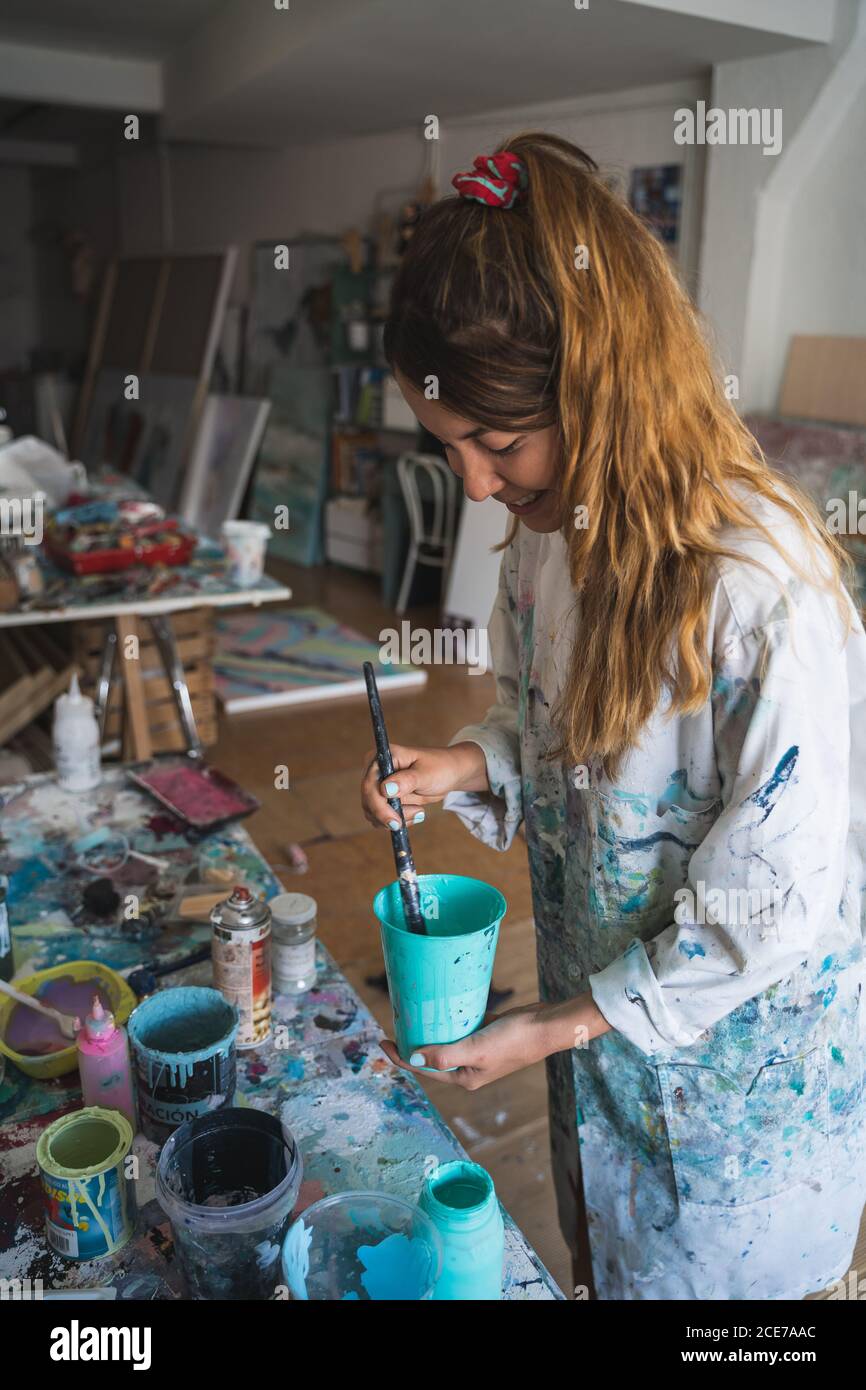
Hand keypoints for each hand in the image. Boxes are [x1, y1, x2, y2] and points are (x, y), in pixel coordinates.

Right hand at [360, 740, 487, 829]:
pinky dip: (399, 821)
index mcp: (381, 757)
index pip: (369, 784)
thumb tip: (385, 789)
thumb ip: (407, 781)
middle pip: (368, 801)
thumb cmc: (439, 768)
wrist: (448, 774)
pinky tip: (416, 813)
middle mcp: (374, 771)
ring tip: (419, 811)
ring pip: (373, 813)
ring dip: (396, 818)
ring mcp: (377, 786)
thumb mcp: (426, 774)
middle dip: (389, 815)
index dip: (378, 805)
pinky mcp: (383, 799)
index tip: (395, 821)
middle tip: (416, 816)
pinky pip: (382, 818)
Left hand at [381, 1003, 551, 1090]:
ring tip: (410, 1015)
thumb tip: (414, 1056)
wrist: (545, 1026)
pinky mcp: (485, 1034)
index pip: (425, 1068)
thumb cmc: (513, 1040)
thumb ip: (445, 1054)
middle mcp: (469, 1067)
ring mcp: (477, 1050)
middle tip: (394, 1025)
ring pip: (445, 1041)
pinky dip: (447, 1020)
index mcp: (465, 1077)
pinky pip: (459, 1028)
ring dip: (428, 1031)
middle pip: (432, 1056)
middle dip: (412, 1043)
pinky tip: (438, 1007)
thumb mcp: (476, 1049)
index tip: (383, 1042)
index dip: (401, 1057)